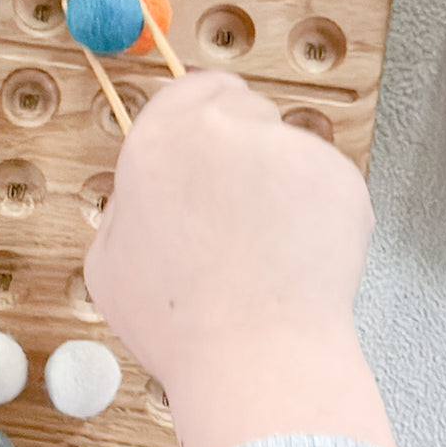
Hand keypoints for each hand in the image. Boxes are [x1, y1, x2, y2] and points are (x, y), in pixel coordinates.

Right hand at [84, 71, 393, 446]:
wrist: (255, 357)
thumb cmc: (178, 323)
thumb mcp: (108, 261)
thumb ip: (128, 205)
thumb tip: (151, 191)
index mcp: (159, 139)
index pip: (192, 88)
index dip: (203, 119)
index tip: (209, 148)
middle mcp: (222, 127)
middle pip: (243, 111)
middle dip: (241, 152)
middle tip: (235, 212)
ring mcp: (287, 147)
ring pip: (286, 148)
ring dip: (280, 181)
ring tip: (266, 248)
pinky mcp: (338, 175)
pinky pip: (325, 181)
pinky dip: (318, 210)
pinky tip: (296, 256)